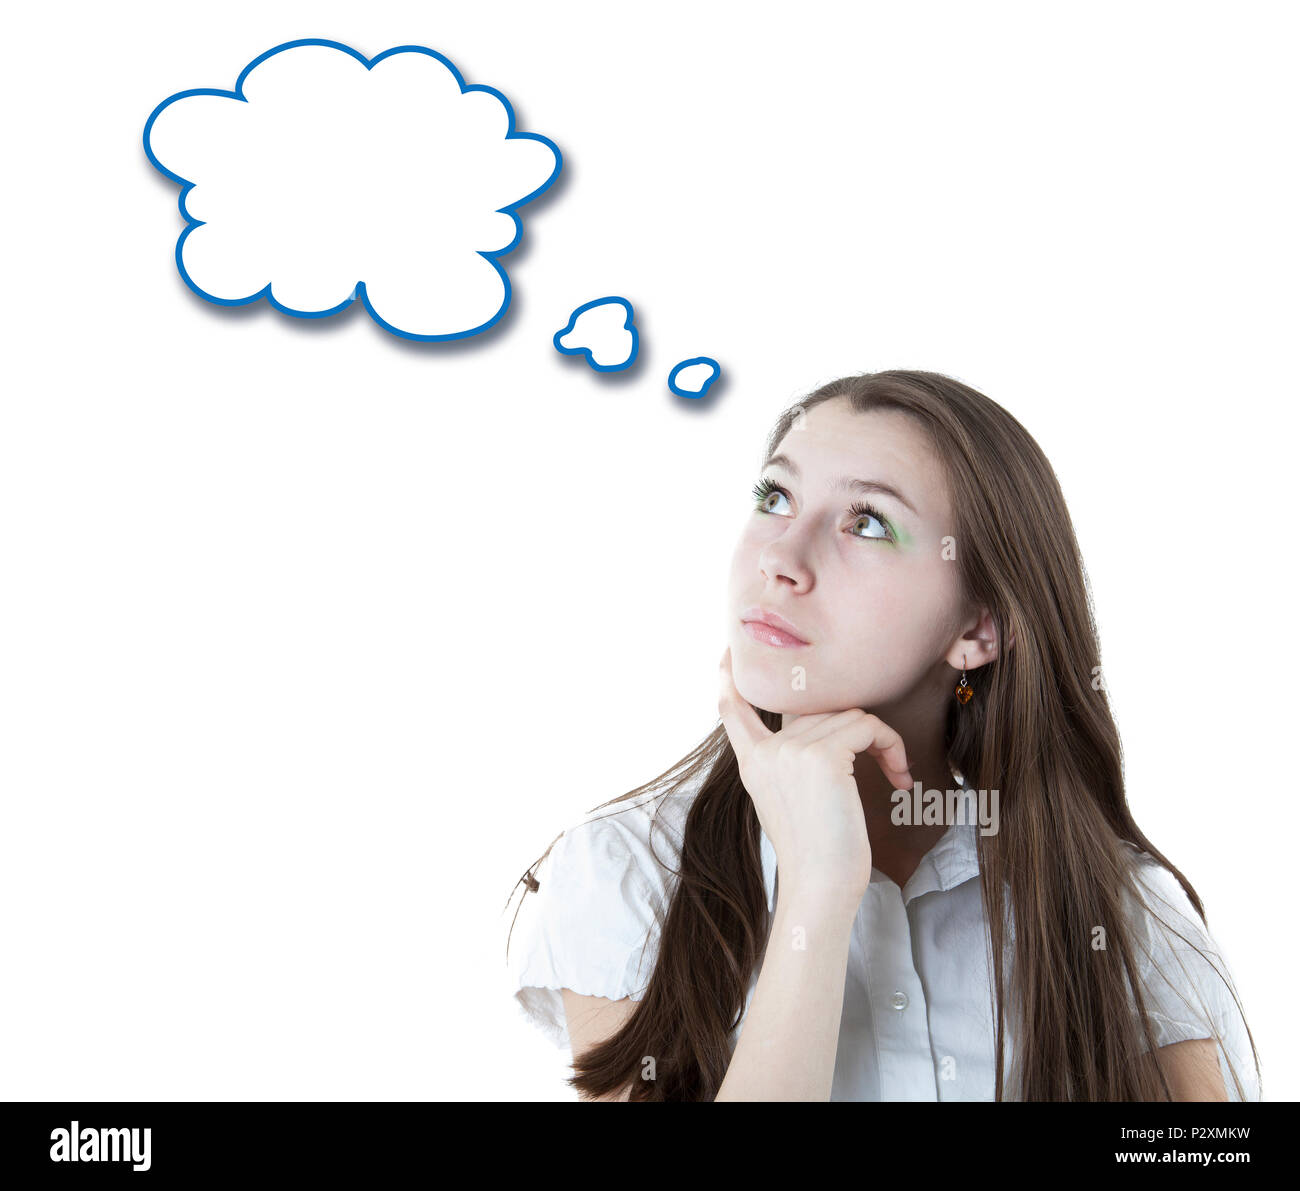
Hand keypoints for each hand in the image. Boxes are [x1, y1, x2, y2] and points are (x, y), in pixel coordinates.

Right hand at [718, 645, 912, 906]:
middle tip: (889, 763)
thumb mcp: (792, 799)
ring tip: (895, 775)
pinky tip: (899, 778)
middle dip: (858, 728)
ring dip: (882, 740)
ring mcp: (790, 751)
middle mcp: (765, 751)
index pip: (733, 707)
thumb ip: (795, 759)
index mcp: (752, 763)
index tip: (729, 652)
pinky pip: (868, 726)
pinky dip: (892, 746)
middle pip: (818, 706)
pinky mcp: (821, 756)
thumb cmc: (819, 853)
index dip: (730, 676)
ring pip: (848, 714)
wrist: (822, 887)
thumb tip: (826, 722)